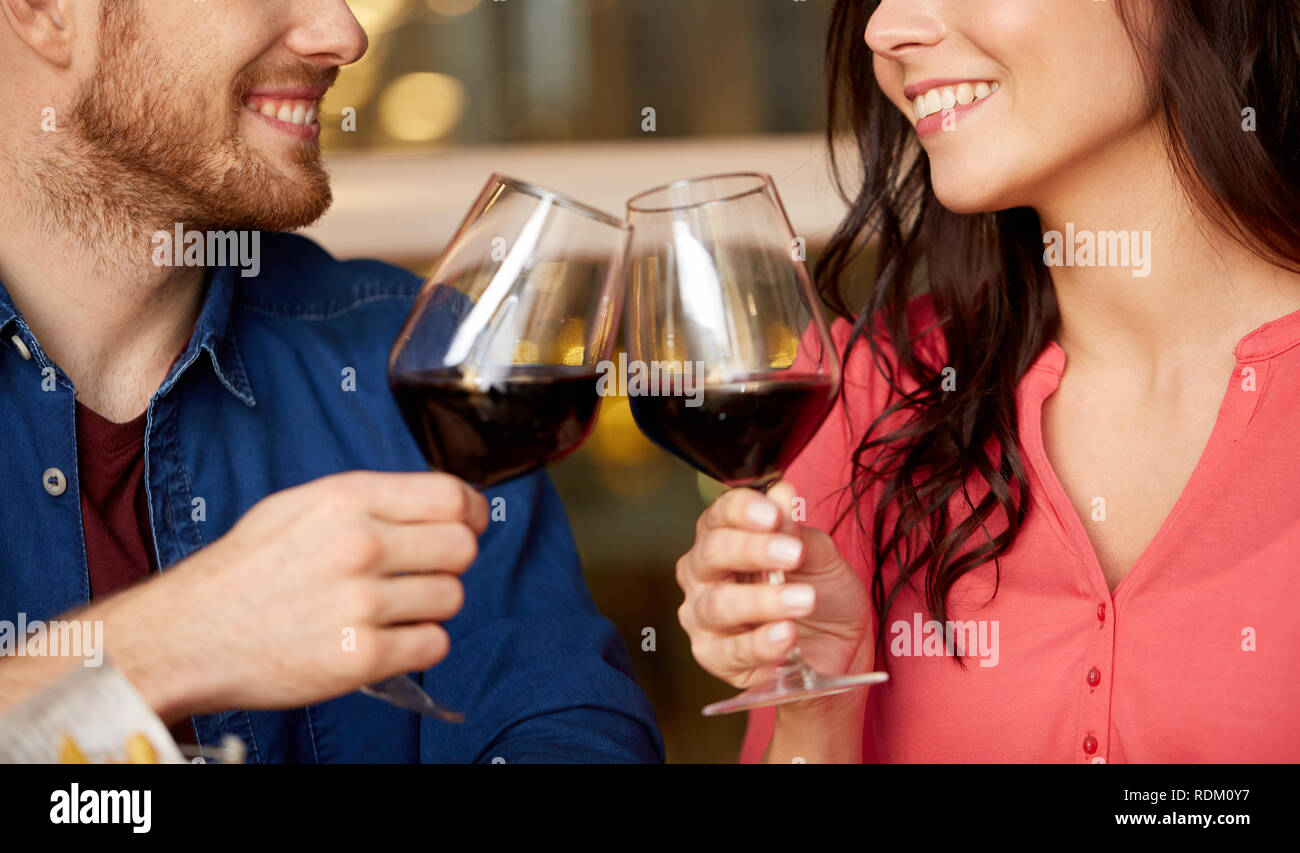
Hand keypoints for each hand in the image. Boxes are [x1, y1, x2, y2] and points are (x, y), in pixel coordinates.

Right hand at [103, 471, 487, 719]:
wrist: (188, 635)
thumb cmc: (245, 570)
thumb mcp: (300, 506)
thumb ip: (369, 501)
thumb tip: (437, 504)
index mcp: (347, 499)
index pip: (451, 496)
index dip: (469, 512)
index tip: (466, 524)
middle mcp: (360, 546)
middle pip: (462, 547)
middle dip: (451, 561)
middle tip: (422, 572)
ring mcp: (362, 604)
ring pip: (452, 598)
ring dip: (431, 606)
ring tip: (389, 608)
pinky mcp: (361, 658)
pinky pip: (433, 645)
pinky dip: (417, 645)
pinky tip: (384, 637)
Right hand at [676, 481, 874, 694]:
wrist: (839, 648)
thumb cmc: (821, 594)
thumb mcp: (820, 557)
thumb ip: (796, 530)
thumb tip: (780, 494)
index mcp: (725, 536)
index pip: (721, 514)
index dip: (744, 510)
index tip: (773, 514)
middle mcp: (704, 572)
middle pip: (712, 553)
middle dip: (752, 551)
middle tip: (793, 554)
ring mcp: (702, 615)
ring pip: (718, 604)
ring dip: (762, 601)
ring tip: (802, 600)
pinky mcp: (713, 656)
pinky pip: (729, 651)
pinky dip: (760, 643)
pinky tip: (786, 635)